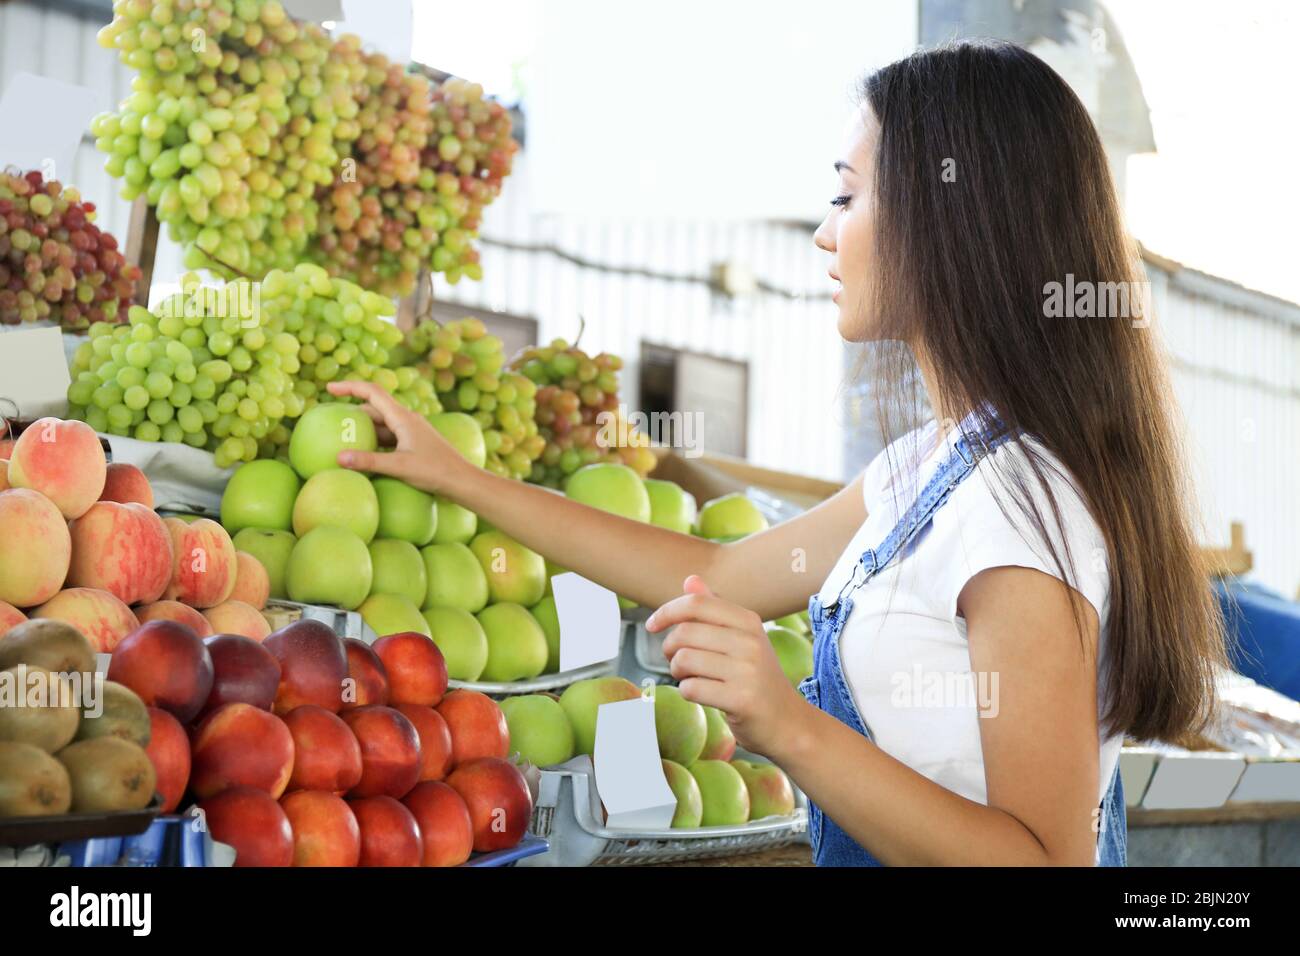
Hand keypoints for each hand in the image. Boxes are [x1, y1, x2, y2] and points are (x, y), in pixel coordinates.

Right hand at [325, 380, 471, 494]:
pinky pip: (389, 438)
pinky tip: (363, 454)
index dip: (350, 387)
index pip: (372, 392)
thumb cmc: (435, 472)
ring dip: (363, 429)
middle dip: (352, 412)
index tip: (329, 388)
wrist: (462, 481)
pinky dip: (374, 442)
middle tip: (329, 420)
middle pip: (374, 409)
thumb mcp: (399, 467)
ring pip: (381, 424)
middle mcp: (407, 420)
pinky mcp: (414, 444)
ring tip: (342, 438)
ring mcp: (411, 431)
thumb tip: (339, 457)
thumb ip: (369, 461)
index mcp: (403, 417)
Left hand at [646, 575, 807, 757]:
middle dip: (670, 648)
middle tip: (678, 661)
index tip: (652, 625)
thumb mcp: (743, 638)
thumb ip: (715, 609)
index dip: (667, 611)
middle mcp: (750, 642)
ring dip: (677, 672)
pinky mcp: (741, 700)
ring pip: (684, 660)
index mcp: (748, 621)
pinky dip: (687, 692)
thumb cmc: (757, 679)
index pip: (696, 603)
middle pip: (685, 632)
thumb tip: (690, 579)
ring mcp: (747, 671)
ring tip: (690, 678)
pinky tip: (702, 694)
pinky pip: (691, 688)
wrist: (788, 722)